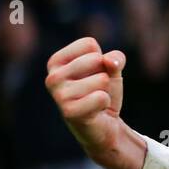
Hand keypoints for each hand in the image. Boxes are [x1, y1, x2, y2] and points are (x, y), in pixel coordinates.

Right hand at [45, 38, 145, 168]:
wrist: (104, 123)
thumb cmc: (103, 91)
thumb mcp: (112, 69)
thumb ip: (115, 58)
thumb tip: (109, 61)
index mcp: (56, 62)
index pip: (88, 44)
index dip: (101, 59)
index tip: (94, 74)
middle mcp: (52, 77)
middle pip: (96, 59)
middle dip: (105, 75)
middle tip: (96, 90)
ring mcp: (59, 95)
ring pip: (102, 79)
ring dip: (105, 91)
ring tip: (95, 100)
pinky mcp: (69, 112)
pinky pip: (102, 97)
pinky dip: (105, 104)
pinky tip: (95, 111)